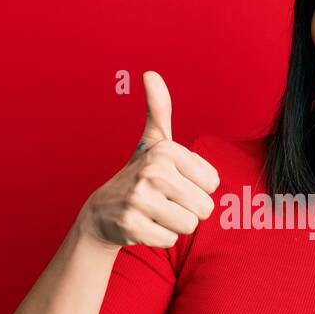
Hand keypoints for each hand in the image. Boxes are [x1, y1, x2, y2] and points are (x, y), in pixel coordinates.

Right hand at [79, 71, 220, 249]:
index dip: (196, 189)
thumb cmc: (138, 175)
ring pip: (188, 225)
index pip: (212, 184)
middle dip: (188, 210)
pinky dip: (159, 237)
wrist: (102, 212)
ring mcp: (139, 199)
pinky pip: (169, 240)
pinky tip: (144, 225)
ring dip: (174, 225)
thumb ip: (158, 109)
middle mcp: (152, 171)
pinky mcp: (131, 226)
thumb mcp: (152, 142)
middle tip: (165, 202)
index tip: (174, 183)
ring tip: (156, 213)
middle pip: (204, 208)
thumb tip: (150, 73)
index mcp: (165, 151)